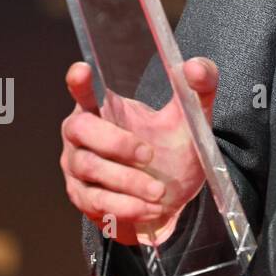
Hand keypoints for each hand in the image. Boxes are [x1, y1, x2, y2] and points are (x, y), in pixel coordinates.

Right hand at [60, 58, 217, 246]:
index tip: (82, 69)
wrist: (170, 199)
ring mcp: (78, 167)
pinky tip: (150, 208)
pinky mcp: (82, 197)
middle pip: (80, 129)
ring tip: (159, 190)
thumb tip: (195, 67)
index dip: (78, 83)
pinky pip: (96, 201)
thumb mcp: (189, 120)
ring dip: (127, 181)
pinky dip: (126, 206)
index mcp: (104, 109)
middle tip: (149, 154)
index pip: (83, 92)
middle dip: (115, 142)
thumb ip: (198, 89)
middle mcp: (82, 136)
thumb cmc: (171, 150)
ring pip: (89, 169)